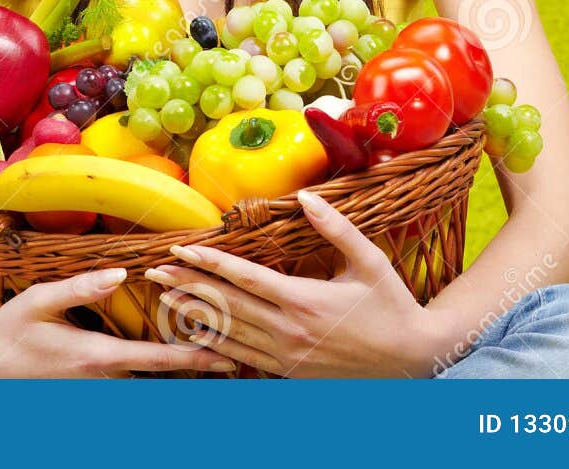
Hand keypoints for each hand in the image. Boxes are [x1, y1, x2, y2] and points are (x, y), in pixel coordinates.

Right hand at [0, 268, 239, 378]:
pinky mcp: (90, 392)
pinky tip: (170, 364)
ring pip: (147, 384)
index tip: (226, 356)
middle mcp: (104, 381)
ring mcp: (97, 392)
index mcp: (97, 357)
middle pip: (161, 377)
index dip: (195, 358)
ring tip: (214, 358)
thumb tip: (120, 274)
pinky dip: (153, 376)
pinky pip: (129, 385)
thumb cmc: (10, 331)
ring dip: (177, 374)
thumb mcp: (41, 301)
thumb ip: (81, 287)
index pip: (157, 359)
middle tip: (236, 355)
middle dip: (196, 366)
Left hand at [144, 190, 447, 377]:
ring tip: (165, 299)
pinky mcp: (290, 372)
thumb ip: (336, 228)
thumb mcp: (370, 261)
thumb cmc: (392, 306)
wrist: (414, 360)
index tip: (181, 250)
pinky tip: (196, 334)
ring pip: (229, 334)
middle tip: (154, 273)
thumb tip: (306, 196)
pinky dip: (217, 345)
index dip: (209, 263)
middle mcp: (289, 331)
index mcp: (304, 300)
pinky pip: (244, 358)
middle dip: (188, 287)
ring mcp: (287, 356)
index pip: (245, 278)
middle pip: (227, 305)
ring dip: (194, 315)